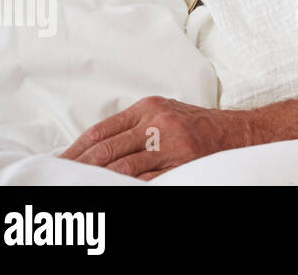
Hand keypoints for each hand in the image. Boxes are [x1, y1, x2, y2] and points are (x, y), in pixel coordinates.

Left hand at [60, 96, 251, 179]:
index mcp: (148, 107)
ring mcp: (171, 145)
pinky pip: (147, 181)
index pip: (101, 131)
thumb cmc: (197, 125)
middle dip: (79, 169)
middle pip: (106, 150)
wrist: (239, 132)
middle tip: (59, 181)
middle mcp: (158, 123)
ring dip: (98, 181)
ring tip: (80, 189)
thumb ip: (132, 125)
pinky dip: (126, 188)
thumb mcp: (164, 112)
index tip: (58, 164)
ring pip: (122, 168)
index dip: (75, 150)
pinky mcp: (183, 164)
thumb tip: (91, 147)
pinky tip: (113, 191)